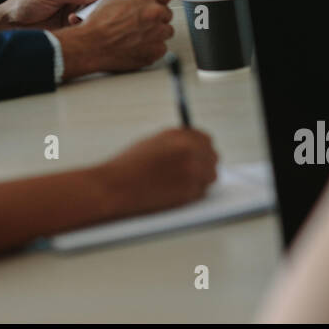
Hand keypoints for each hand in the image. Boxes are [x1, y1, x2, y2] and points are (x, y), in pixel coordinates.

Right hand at [54, 0, 174, 77]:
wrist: (91, 46)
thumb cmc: (98, 24)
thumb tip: (141, 1)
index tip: (159, 2)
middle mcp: (155, 13)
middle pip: (166, 13)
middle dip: (156, 17)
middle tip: (142, 22)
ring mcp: (157, 33)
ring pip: (166, 31)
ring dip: (156, 33)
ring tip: (139, 35)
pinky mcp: (155, 52)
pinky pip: (161, 48)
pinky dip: (152, 48)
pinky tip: (139, 46)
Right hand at [97, 128, 218, 216]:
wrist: (116, 187)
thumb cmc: (128, 166)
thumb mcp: (153, 144)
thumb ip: (175, 143)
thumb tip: (193, 148)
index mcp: (178, 135)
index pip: (205, 139)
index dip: (202, 148)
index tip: (199, 155)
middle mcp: (188, 149)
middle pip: (213, 156)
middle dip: (205, 164)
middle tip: (194, 172)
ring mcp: (191, 170)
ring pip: (211, 176)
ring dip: (201, 179)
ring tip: (180, 184)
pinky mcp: (190, 191)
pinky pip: (202, 192)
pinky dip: (193, 193)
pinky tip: (174, 192)